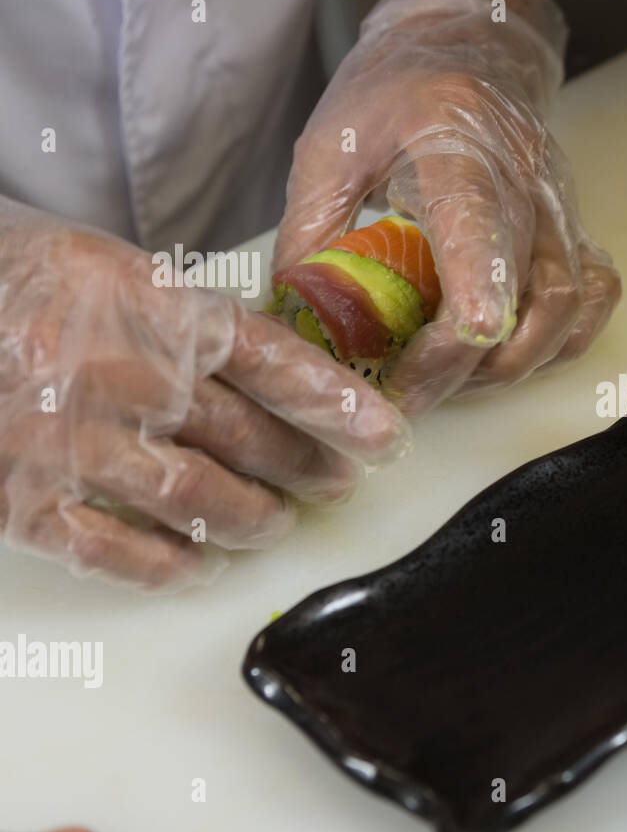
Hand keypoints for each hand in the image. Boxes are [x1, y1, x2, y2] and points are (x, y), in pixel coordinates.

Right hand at [0, 200, 409, 592]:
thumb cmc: (10, 273)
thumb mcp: (105, 264)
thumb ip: (181, 316)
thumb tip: (265, 368)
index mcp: (151, 303)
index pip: (275, 361)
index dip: (338, 405)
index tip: (384, 436)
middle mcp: (122, 372)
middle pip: (248, 436)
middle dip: (307, 467)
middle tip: (337, 482)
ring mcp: (69, 438)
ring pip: (198, 499)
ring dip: (253, 519)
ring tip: (276, 524)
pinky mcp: (19, 493)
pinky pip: (115, 549)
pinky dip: (168, 565)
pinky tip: (199, 567)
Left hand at [273, 0, 619, 413]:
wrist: (469, 51)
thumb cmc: (397, 96)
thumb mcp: (331, 147)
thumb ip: (311, 231)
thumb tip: (297, 317)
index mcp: (459, 153)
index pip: (480, 229)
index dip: (474, 295)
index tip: (455, 345)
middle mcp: (527, 188)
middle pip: (522, 295)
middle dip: (463, 362)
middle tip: (403, 391)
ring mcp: (560, 214)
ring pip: (566, 309)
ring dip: (512, 363)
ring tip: (450, 379)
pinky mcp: (574, 233)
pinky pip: (593, 302)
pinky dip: (560, 343)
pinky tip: (509, 354)